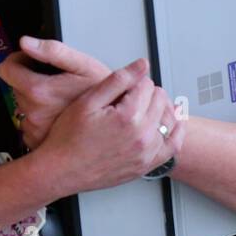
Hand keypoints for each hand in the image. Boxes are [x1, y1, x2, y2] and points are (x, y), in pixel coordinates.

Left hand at [0, 37, 110, 150]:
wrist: (118, 126)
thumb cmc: (105, 95)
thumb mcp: (83, 65)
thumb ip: (52, 51)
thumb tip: (26, 42)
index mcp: (40, 92)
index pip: (6, 69)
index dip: (19, 60)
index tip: (32, 61)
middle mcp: (33, 114)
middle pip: (16, 87)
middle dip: (31, 80)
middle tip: (56, 82)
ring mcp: (34, 131)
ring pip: (23, 105)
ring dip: (36, 100)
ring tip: (61, 99)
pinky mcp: (37, 142)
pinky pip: (29, 124)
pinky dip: (40, 117)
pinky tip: (59, 114)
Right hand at [39, 58, 185, 195]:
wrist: (60, 171)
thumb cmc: (68, 138)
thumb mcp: (88, 101)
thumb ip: (119, 79)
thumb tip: (142, 65)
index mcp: (127, 117)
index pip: (146, 84)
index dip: (133, 81)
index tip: (122, 88)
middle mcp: (141, 136)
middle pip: (159, 99)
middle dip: (146, 93)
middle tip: (128, 98)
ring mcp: (146, 153)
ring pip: (169, 118)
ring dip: (159, 109)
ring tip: (143, 108)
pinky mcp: (146, 165)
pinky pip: (173, 146)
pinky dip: (175, 132)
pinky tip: (168, 124)